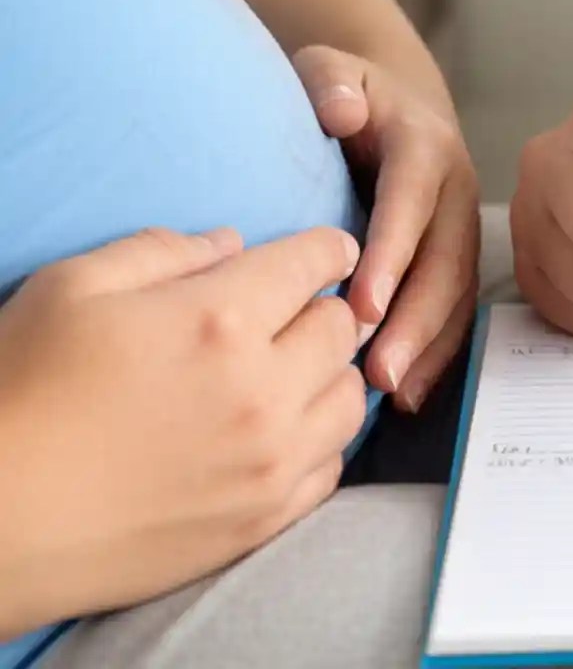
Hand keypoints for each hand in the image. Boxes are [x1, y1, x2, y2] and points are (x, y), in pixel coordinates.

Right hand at [0, 227, 364, 636]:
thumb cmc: (21, 392)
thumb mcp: (71, 289)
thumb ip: (161, 253)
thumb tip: (232, 244)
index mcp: (218, 320)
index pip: (311, 265)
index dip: (327, 249)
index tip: (332, 250)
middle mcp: (264, 389)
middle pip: (342, 330)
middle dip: (322, 309)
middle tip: (291, 314)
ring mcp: (273, 460)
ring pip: (351, 399)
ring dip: (330, 374)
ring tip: (292, 372)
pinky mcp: (267, 517)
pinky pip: (332, 464)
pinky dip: (320, 438)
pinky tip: (283, 431)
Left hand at [292, 45, 478, 411]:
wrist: (397, 107)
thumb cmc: (347, 95)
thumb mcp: (333, 69)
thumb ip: (331, 81)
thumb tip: (341, 111)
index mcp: (426, 149)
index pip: (410, 205)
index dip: (392, 257)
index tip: (363, 309)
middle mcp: (456, 194)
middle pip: (443, 264)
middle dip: (414, 323)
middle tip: (378, 374)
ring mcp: (463, 232)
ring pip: (454, 297)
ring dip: (427, 348)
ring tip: (392, 394)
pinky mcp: (459, 262)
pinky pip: (454, 313)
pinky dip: (435, 355)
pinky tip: (409, 394)